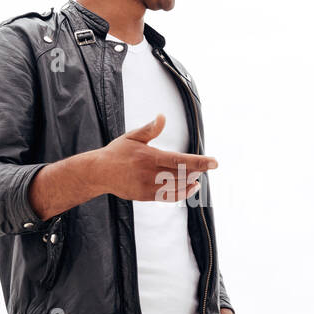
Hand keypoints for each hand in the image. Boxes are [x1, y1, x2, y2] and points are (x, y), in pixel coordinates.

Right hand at [96, 114, 217, 201]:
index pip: (180, 160)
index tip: (214, 163)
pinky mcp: (145, 196)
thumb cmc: (117, 152)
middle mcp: (150, 174)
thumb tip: (163, 116)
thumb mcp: (132, 137)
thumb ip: (150, 129)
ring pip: (177, 188)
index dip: (199, 162)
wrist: (99, 173)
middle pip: (181, 176)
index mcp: (149, 157)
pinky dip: (182, 193)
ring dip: (190, 183)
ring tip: (198, 177)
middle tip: (205, 167)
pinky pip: (168, 197)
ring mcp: (147, 187)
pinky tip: (190, 187)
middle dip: (196, 172)